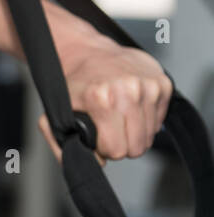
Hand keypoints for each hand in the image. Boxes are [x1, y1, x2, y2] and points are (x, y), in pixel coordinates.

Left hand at [37, 32, 172, 167]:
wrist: (86, 52)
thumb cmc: (72, 85)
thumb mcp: (54, 115)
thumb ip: (63, 145)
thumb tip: (93, 163)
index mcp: (101, 99)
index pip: (116, 150)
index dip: (105, 148)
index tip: (97, 136)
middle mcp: (128, 90)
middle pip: (137, 147)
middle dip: (120, 143)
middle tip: (107, 127)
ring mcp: (148, 86)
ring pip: (150, 136)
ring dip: (133, 131)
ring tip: (117, 115)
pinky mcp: (163, 83)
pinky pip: (159, 120)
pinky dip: (145, 118)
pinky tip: (129, 105)